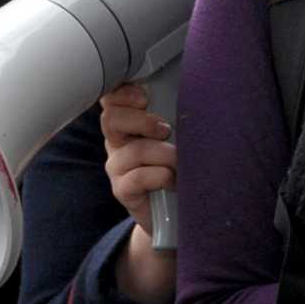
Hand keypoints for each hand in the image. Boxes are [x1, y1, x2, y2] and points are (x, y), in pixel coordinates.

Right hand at [100, 81, 173, 237]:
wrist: (174, 210)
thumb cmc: (177, 165)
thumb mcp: (176, 135)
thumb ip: (173, 114)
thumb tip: (194, 93)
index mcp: (126, 122)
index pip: (111, 99)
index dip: (123, 93)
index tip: (145, 97)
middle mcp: (116, 142)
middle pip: (112, 119)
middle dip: (143, 121)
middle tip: (165, 130)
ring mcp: (116, 166)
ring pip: (135, 150)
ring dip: (165, 155)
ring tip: (179, 163)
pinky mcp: (122, 190)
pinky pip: (138, 177)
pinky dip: (162, 176)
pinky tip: (173, 181)